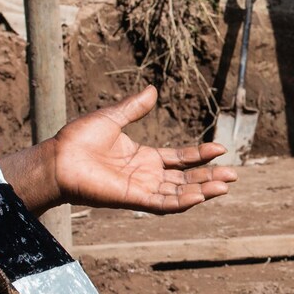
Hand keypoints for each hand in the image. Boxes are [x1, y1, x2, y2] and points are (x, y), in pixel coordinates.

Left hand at [38, 87, 236, 213]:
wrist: (58, 158)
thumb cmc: (78, 139)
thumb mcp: (112, 118)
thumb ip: (134, 107)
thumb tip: (153, 90)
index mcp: (143, 158)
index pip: (180, 159)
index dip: (200, 155)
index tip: (221, 148)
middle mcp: (146, 176)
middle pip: (185, 179)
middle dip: (209, 176)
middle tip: (234, 174)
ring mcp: (141, 189)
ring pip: (179, 193)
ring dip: (203, 190)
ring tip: (226, 184)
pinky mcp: (132, 199)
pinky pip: (162, 203)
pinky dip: (182, 201)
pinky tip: (200, 195)